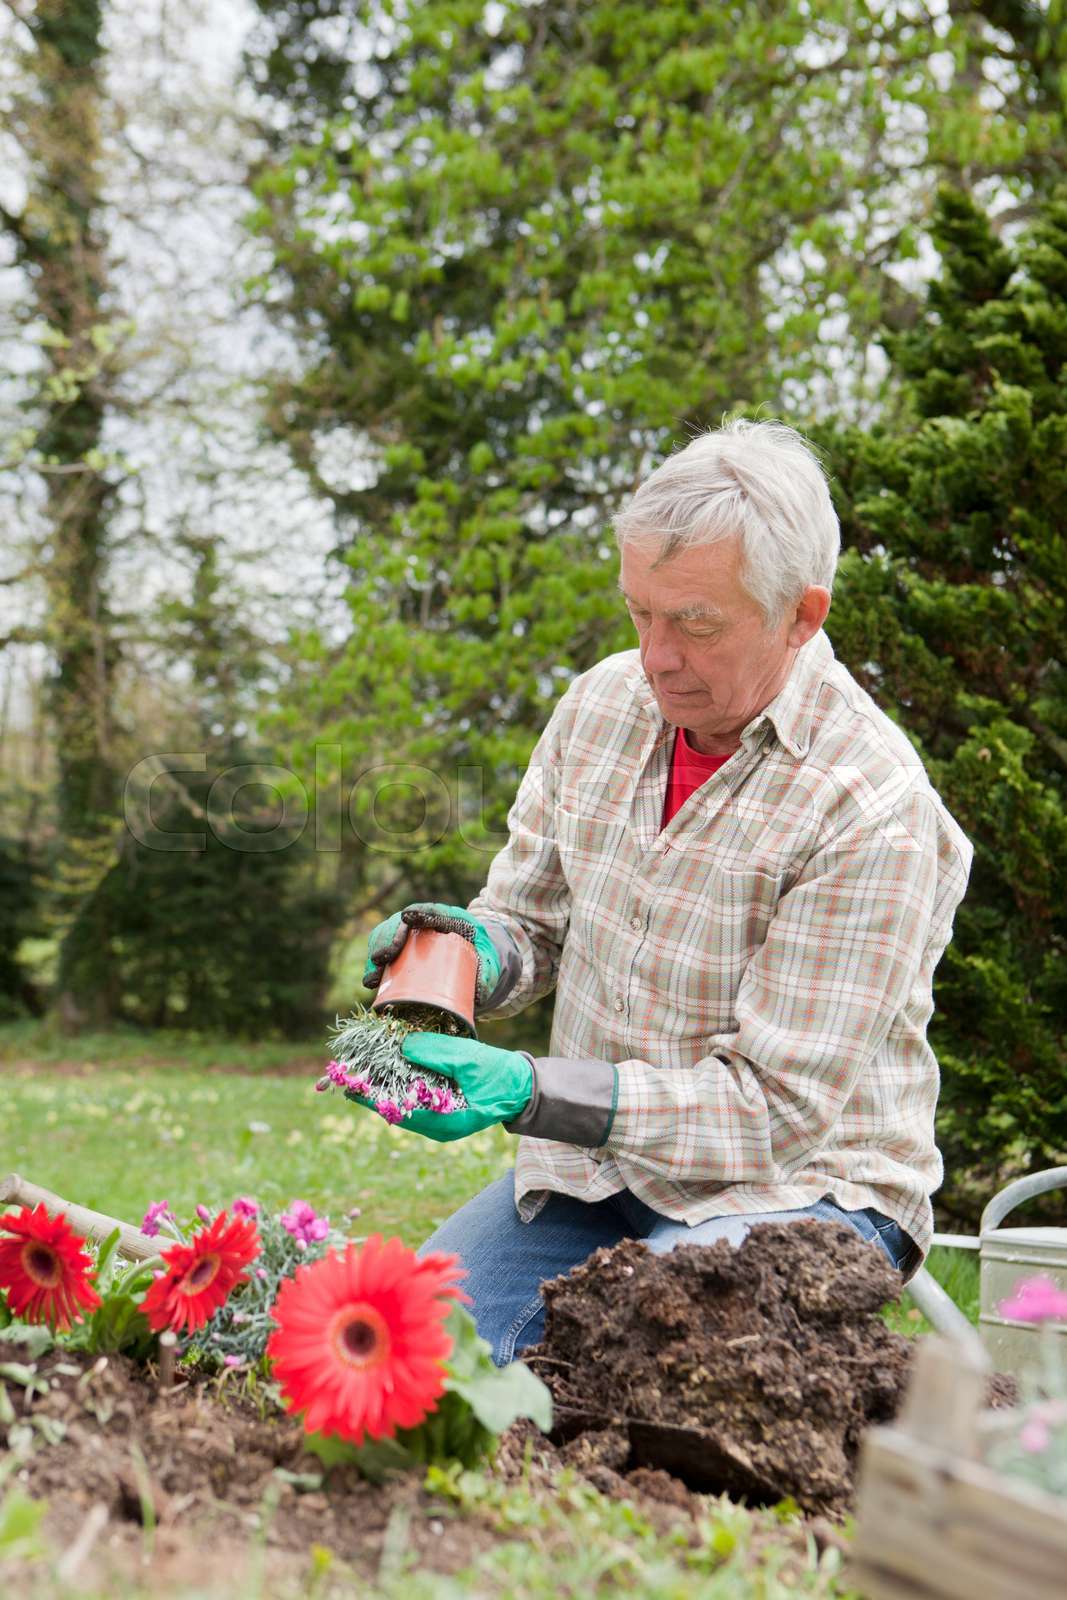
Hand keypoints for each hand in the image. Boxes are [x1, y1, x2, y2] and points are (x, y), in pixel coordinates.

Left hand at [345, 1032, 532, 1143]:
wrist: (524, 1086)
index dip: (372, 1098)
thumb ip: (436, 1054)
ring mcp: (441, 1117)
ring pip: (405, 1102)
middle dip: (373, 1091)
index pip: (398, 1112)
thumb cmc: (500, 1077)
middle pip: (396, 1109)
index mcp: (443, 1124)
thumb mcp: (468, 1061)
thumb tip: (404, 1045)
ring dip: (385, 1085)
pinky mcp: (444, 1105)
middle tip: (349, 1075)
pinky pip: (417, 1096)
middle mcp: (437, 1126)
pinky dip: (402, 1082)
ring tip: (363, 1069)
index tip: (351, 1085)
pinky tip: (390, 1067)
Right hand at [362, 903, 502, 1009]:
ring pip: (388, 933)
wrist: (476, 954)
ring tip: (373, 976)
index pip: (433, 912)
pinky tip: (372, 978)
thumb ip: (486, 976)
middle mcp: (426, 920)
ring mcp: (412, 931)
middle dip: (389, 938)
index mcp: (451, 918)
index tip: (406, 918)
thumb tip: (478, 996)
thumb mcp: (488, 962)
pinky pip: (384, 946)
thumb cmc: (482, 956)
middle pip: (403, 922)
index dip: (419, 914)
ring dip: (377, 952)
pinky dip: (375, 961)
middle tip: (381, 958)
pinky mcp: (403, 944)